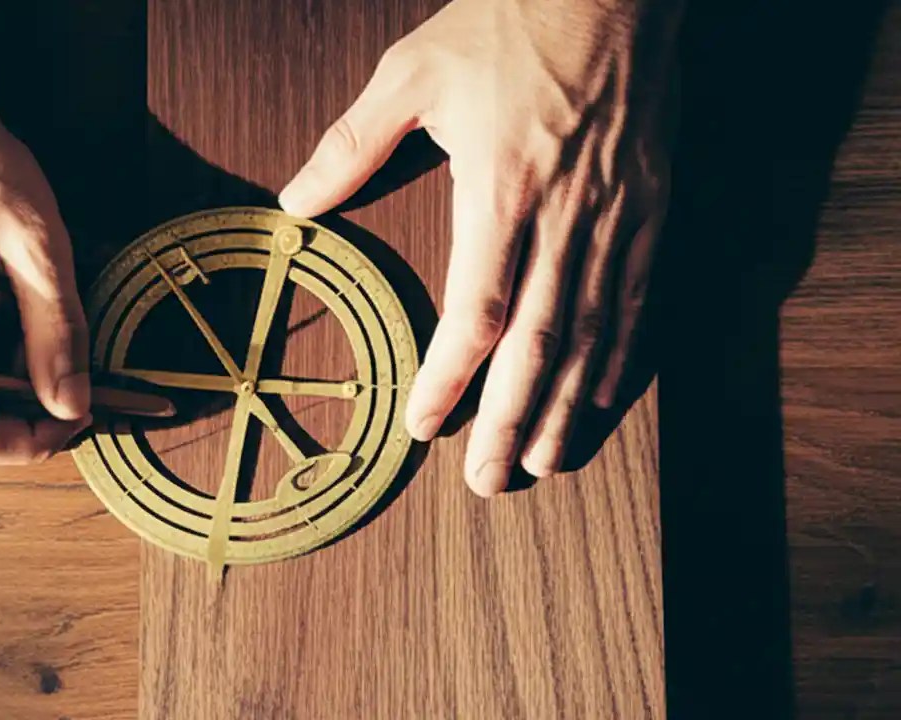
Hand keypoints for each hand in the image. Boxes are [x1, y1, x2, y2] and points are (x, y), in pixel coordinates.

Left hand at [280, 0, 679, 494]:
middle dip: (508, 420)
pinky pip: (636, 297)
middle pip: (538, 344)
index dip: (450, 378)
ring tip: (539, 462)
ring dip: (562, 406)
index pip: (476, 310)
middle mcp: (563, 217)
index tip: (423, 425)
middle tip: (489, 482)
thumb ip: (352, 144)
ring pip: (590, 333)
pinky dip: (618, 354)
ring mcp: (614, 217)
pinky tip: (599, 395)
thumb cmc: (509, 21)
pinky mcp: (649, 207)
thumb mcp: (412, 72)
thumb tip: (295, 202)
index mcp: (500, 189)